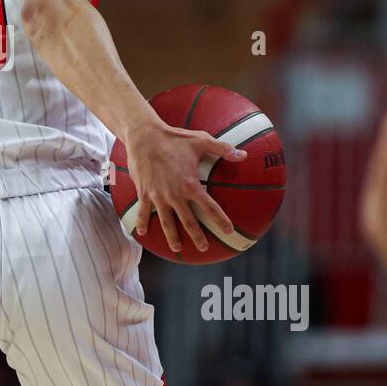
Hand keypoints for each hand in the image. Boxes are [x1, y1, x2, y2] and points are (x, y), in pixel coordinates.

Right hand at [124, 119, 245, 253]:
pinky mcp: (144, 193)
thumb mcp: (201, 141)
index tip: (229, 230)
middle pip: (189, 221)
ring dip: (172, 237)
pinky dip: (142, 223)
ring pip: (166, 222)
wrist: (144, 136)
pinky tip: (142, 233)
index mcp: (191, 185)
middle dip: (197, 237)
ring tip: (176, 248)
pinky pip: (143, 211)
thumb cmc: (174, 138)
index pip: (210, 207)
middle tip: (204, 248)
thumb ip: (223, 149)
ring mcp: (158, 196)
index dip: (220, 220)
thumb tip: (244, 156)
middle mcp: (175, 194)